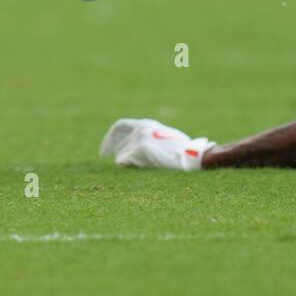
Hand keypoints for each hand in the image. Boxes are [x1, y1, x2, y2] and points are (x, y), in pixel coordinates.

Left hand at [100, 118, 215, 170]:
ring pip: (121, 155)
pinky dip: (128, 168)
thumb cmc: (182, 151)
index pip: (121, 126)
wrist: (190, 156)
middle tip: (110, 159)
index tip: (105, 149)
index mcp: (146, 124)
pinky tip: (135, 172)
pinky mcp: (140, 151)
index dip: (111, 137)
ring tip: (133, 168)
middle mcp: (141, 129)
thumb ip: (150, 138)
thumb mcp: (164, 138)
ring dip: (124, 162)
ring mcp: (140, 139)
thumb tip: (140, 148)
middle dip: (115, 152)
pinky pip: (125, 162)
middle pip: (120, 143)